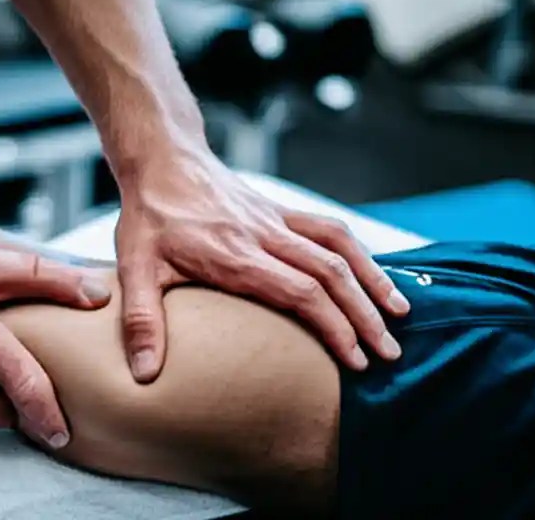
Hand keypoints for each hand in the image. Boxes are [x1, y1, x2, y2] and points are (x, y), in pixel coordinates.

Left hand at [115, 146, 409, 381]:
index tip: (355, 359)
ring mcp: (276, 219)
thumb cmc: (148, 216)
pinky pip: (329, 229)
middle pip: (330, 273)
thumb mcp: (133, 268)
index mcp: (235, 254)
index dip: (332, 325)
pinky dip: (358, 252)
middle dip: (364, 315)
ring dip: (372, 279)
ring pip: (338, 247)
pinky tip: (373, 275)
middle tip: (389, 353)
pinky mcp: (280, 211)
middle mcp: (264, 235)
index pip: (299, 291)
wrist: (161, 159)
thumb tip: (142, 375)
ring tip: (401, 314)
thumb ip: (141, 321)